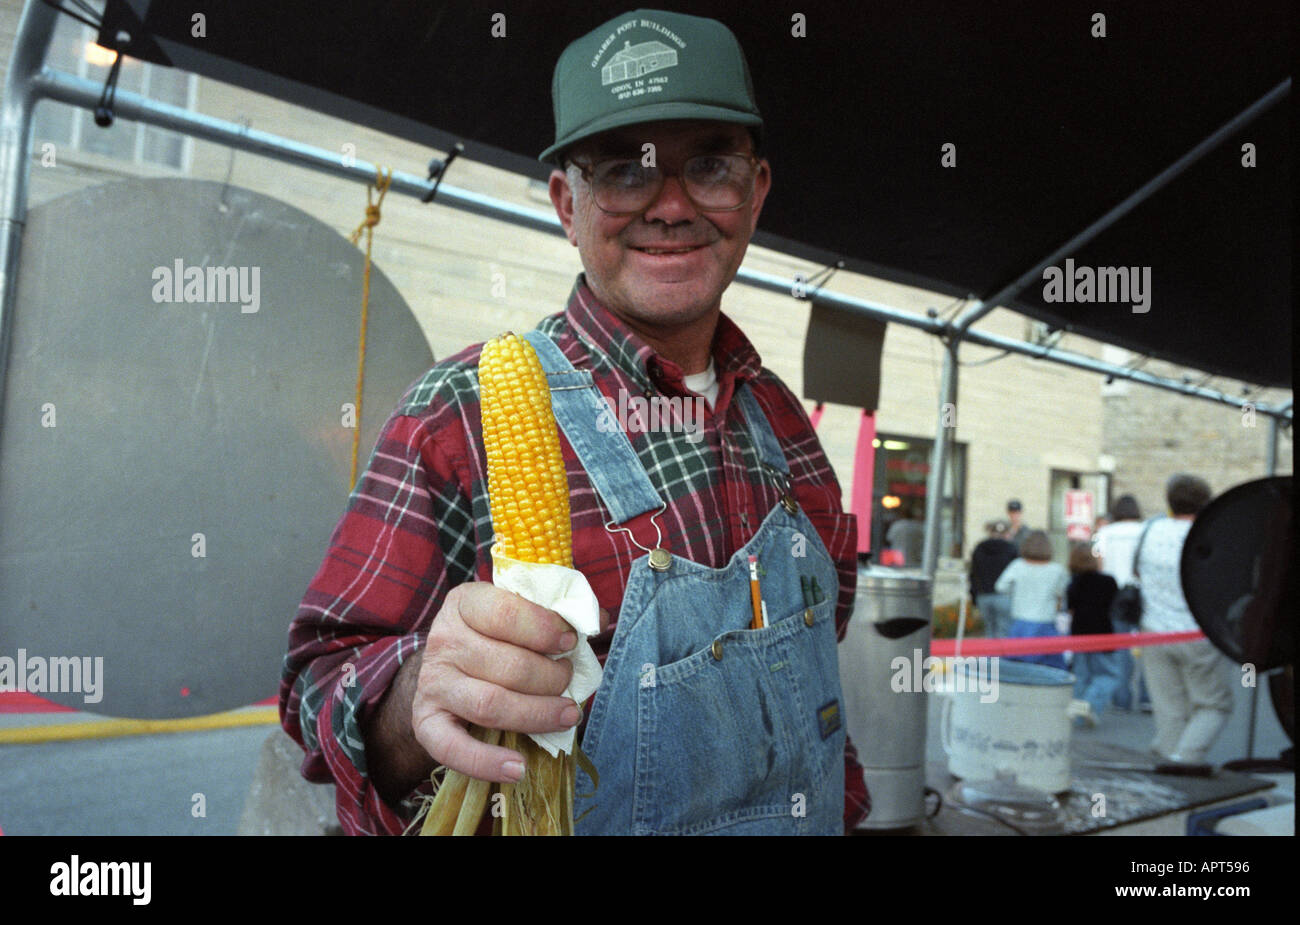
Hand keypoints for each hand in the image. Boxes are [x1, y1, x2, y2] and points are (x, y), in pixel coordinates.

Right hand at [412, 581, 607, 782]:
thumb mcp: (515, 613)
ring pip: (490, 704)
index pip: (506, 614)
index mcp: (465, 604)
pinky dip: (486, 763)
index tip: (571, 643)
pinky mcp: (425, 722)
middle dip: (551, 677)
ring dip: (537, 715)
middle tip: (569, 681)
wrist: (445, 669)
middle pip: (507, 665)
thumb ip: (554, 613)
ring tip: (567, 715)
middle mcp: (443, 641)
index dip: (545, 629)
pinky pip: (452, 748)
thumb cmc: (493, 638)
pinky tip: (517, 768)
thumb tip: (596, 619)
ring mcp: (433, 683)